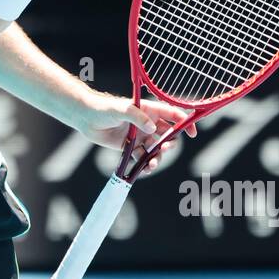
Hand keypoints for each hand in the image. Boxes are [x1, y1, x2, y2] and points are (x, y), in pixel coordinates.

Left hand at [71, 91, 197, 173]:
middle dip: (170, 143)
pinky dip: (145, 165)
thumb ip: (137, 117)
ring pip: (156, 149)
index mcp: (149, 110)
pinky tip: (143, 169)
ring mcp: (140, 136)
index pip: (173, 115)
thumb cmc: (104, 108)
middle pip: (168, 135)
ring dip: (158, 158)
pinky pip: (143, 158)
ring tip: (151, 165)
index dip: (185, 122)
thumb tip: (152, 128)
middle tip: (163, 147)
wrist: (86, 119)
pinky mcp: (131, 147)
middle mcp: (147, 123)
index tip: (192, 133)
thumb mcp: (122, 109)